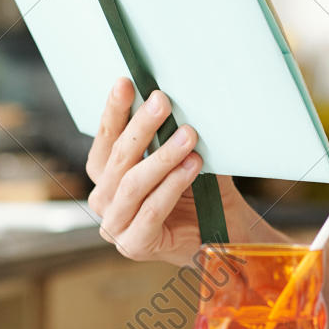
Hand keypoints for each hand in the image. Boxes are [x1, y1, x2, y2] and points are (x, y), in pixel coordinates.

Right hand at [85, 78, 261, 266]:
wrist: (224, 231)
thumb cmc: (201, 190)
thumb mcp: (184, 154)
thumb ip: (172, 132)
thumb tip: (178, 95)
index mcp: (107, 175)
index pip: (106, 140)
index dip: (114, 111)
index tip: (125, 83)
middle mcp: (104, 200)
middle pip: (118, 159)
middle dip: (140, 127)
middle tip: (162, 102)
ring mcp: (116, 226)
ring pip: (133, 184)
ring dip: (162, 157)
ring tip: (188, 135)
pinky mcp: (134, 245)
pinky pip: (151, 210)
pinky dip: (172, 186)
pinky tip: (192, 166)